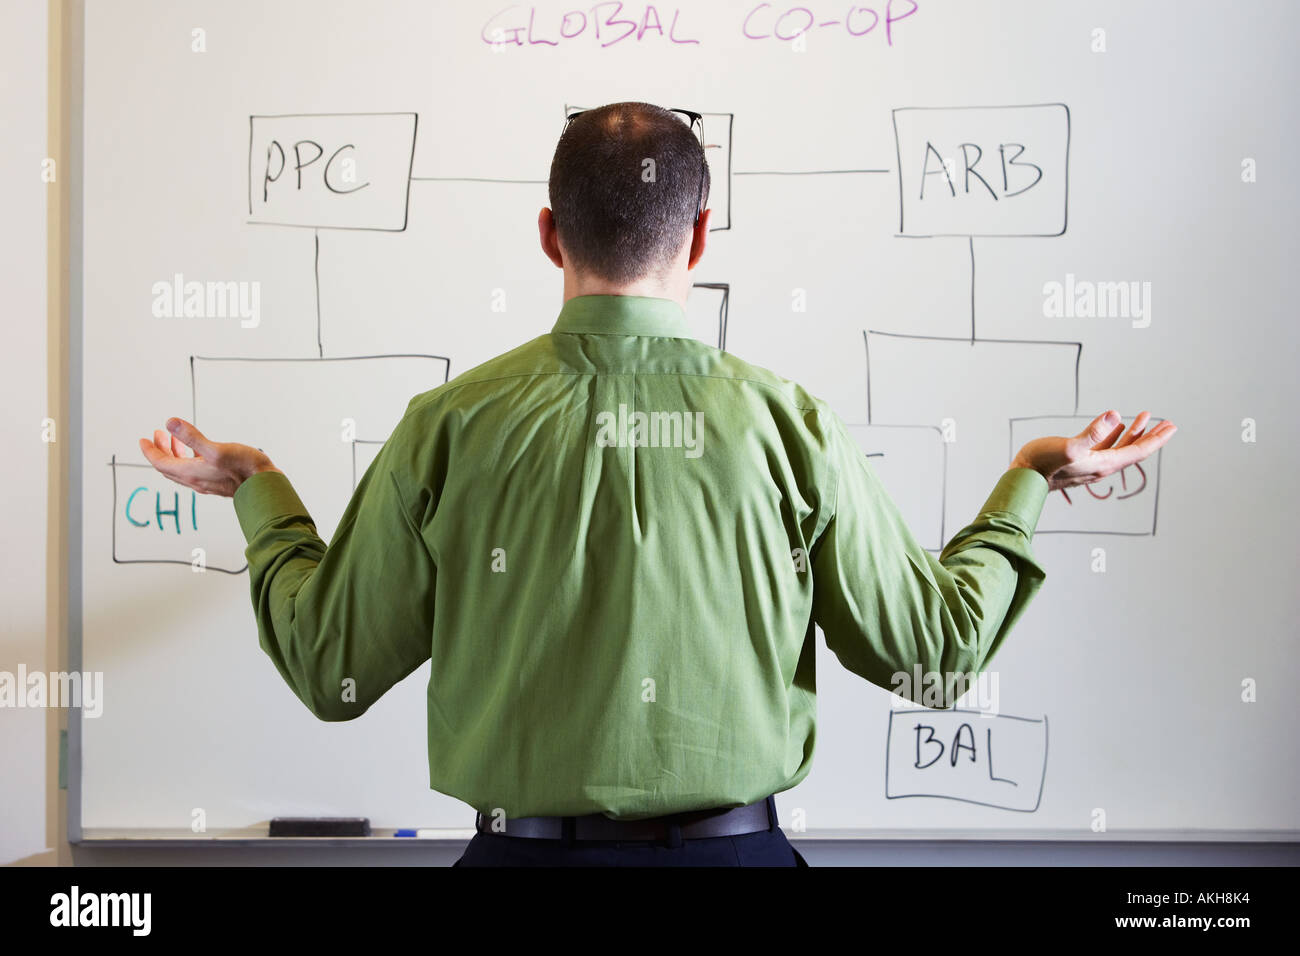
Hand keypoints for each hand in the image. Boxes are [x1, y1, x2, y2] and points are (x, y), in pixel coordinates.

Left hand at [139, 417, 280, 497]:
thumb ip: (192, 436)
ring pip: (181, 469)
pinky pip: (193, 471)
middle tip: (156, 436)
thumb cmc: (244, 469)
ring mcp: (206, 482)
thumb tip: (169, 423)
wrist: (264, 486)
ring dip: (174, 454)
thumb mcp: (216, 449)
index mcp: (190, 472)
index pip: (160, 463)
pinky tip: (195, 451)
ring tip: (174, 439)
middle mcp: (195, 480)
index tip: (143, 440)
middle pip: (168, 467)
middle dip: (159, 450)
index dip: (150, 451)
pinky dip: (187, 459)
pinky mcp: (216, 481)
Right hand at [1010, 409, 1176, 493]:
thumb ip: (1092, 433)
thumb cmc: (1043, 463)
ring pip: (1121, 447)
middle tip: (1168, 423)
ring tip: (1145, 417)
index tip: (1172, 426)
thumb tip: (1114, 415)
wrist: (1023, 478)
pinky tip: (1117, 426)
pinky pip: (1105, 446)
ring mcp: (1091, 463)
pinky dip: (1116, 435)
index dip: (1157, 438)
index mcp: (1104, 463)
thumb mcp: (1069, 447)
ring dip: (1134, 432)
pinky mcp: (1080, 460)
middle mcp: (1102, 465)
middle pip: (1135, 450)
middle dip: (1152, 436)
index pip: (1138, 451)